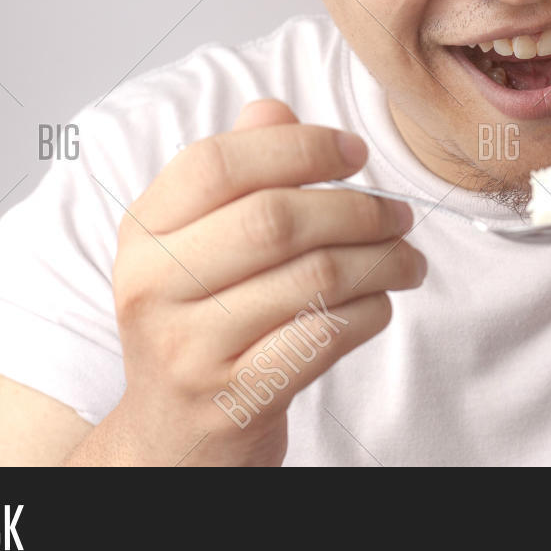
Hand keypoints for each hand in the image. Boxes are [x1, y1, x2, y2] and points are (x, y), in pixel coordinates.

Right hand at [79, 99, 424, 465]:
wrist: (170, 439)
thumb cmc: (200, 325)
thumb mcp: (196, 246)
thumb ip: (235, 174)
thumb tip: (275, 110)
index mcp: (144, 233)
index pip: (216, 163)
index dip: (297, 147)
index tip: (355, 152)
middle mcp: (153, 287)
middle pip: (274, 219)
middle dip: (356, 207)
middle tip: (398, 213)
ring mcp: (189, 348)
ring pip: (311, 279)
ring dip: (380, 261)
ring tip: (406, 258)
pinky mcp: (234, 399)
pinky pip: (323, 337)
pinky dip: (369, 312)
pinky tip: (380, 303)